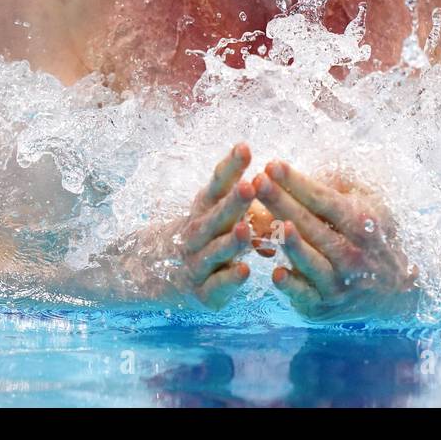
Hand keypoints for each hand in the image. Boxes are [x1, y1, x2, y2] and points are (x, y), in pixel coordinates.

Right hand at [166, 143, 256, 309]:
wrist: (164, 275)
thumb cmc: (208, 236)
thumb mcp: (220, 212)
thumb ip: (245, 198)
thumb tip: (276, 181)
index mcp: (205, 209)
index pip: (216, 184)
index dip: (230, 166)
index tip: (245, 147)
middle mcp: (198, 234)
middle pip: (215, 216)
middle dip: (233, 202)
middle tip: (249, 187)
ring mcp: (198, 263)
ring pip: (213, 251)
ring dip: (229, 241)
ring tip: (245, 230)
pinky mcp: (203, 293)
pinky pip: (216, 285)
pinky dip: (229, 279)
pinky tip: (245, 271)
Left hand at [254, 161, 416, 320]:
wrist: (393, 293)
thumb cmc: (371, 237)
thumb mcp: (369, 205)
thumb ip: (342, 185)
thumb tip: (317, 162)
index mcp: (360, 222)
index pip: (323, 199)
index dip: (297, 182)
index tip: (272, 164)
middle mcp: (351, 253)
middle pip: (312, 225)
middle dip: (282, 202)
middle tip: (257, 182)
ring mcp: (337, 282)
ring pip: (311, 261)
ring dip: (291, 244)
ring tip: (271, 224)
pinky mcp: (323, 305)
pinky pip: (306, 295)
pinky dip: (292, 286)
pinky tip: (277, 273)